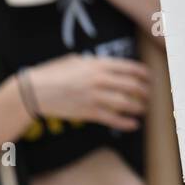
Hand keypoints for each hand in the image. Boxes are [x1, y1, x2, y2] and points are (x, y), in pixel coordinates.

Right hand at [24, 55, 150, 131]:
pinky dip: (126, 123)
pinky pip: (112, 119)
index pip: (130, 68)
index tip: (150, 78)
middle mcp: (100, 80)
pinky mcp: (88, 113)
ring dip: (138, 107)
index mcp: (98, 64)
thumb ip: (94, 63)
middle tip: (148, 94)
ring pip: (126, 103)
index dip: (144, 74)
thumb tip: (108, 67)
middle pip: (132, 86)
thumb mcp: (75, 60)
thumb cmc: (53, 73)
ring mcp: (95, 97)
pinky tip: (134, 124)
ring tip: (143, 108)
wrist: (34, 91)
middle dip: (144, 91)